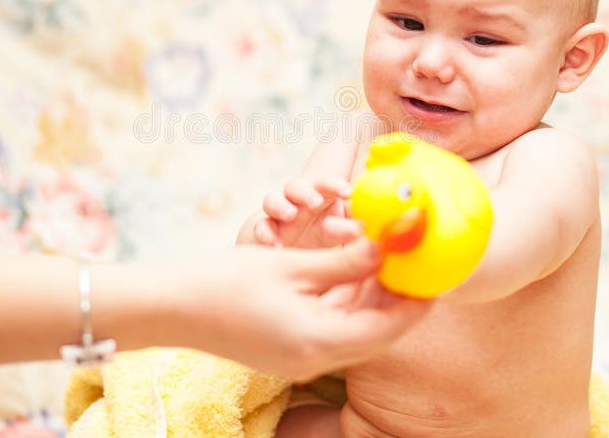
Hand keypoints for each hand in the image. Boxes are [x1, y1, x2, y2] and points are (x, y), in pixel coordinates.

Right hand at [178, 238, 430, 380]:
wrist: (175, 307)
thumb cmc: (229, 282)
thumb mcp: (293, 266)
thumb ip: (345, 261)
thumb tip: (386, 249)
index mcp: (320, 341)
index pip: (389, 328)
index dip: (416, 300)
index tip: (433, 272)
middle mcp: (316, 359)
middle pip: (377, 333)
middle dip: (398, 298)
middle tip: (412, 262)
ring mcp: (302, 360)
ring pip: (357, 331)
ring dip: (373, 299)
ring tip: (386, 262)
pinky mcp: (290, 352)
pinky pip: (334, 330)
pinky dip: (348, 304)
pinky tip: (351, 275)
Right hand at [255, 175, 361, 248]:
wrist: (301, 262)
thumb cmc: (329, 239)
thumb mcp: (345, 233)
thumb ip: (352, 229)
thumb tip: (358, 230)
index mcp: (321, 196)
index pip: (327, 183)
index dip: (335, 184)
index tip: (347, 192)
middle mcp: (298, 202)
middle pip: (296, 186)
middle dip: (305, 192)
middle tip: (316, 202)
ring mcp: (279, 216)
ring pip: (273, 200)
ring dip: (280, 205)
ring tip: (290, 215)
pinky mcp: (265, 232)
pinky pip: (260, 227)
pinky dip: (265, 233)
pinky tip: (275, 244)